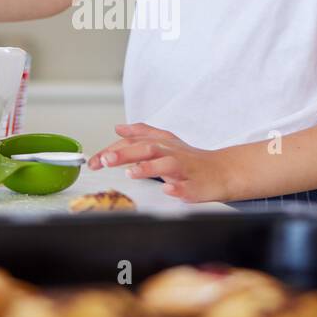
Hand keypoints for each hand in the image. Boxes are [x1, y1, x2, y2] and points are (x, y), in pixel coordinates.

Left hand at [87, 122, 235, 202]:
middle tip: (105, 160)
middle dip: (125, 154)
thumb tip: (119, 127)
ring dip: (149, 168)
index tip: (93, 161)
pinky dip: (178, 188)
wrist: (223, 171)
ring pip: (168, 165)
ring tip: (131, 173)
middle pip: (148, 149)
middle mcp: (172, 153)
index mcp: (162, 144)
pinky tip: (168, 189)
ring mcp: (185, 170)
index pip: (133, 143)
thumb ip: (142, 134)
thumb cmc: (191, 160)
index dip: (112, 150)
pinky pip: (188, 187)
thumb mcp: (165, 141)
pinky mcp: (197, 186)